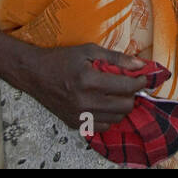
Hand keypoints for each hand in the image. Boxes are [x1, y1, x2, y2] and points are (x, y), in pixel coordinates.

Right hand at [16, 42, 146, 131]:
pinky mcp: (75, 123)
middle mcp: (84, 101)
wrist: (35, 74)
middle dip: (132, 95)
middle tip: (129, 85)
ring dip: (121, 106)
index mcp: (88, 80)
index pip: (126, 87)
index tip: (142, 77)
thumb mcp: (89, 50)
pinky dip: (108, 117)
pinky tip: (104, 104)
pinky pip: (103, 126)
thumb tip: (140, 64)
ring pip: (116, 118)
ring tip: (116, 94)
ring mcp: (79, 115)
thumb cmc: (62, 59)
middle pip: (124, 106)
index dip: (139, 82)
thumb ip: (116, 58)